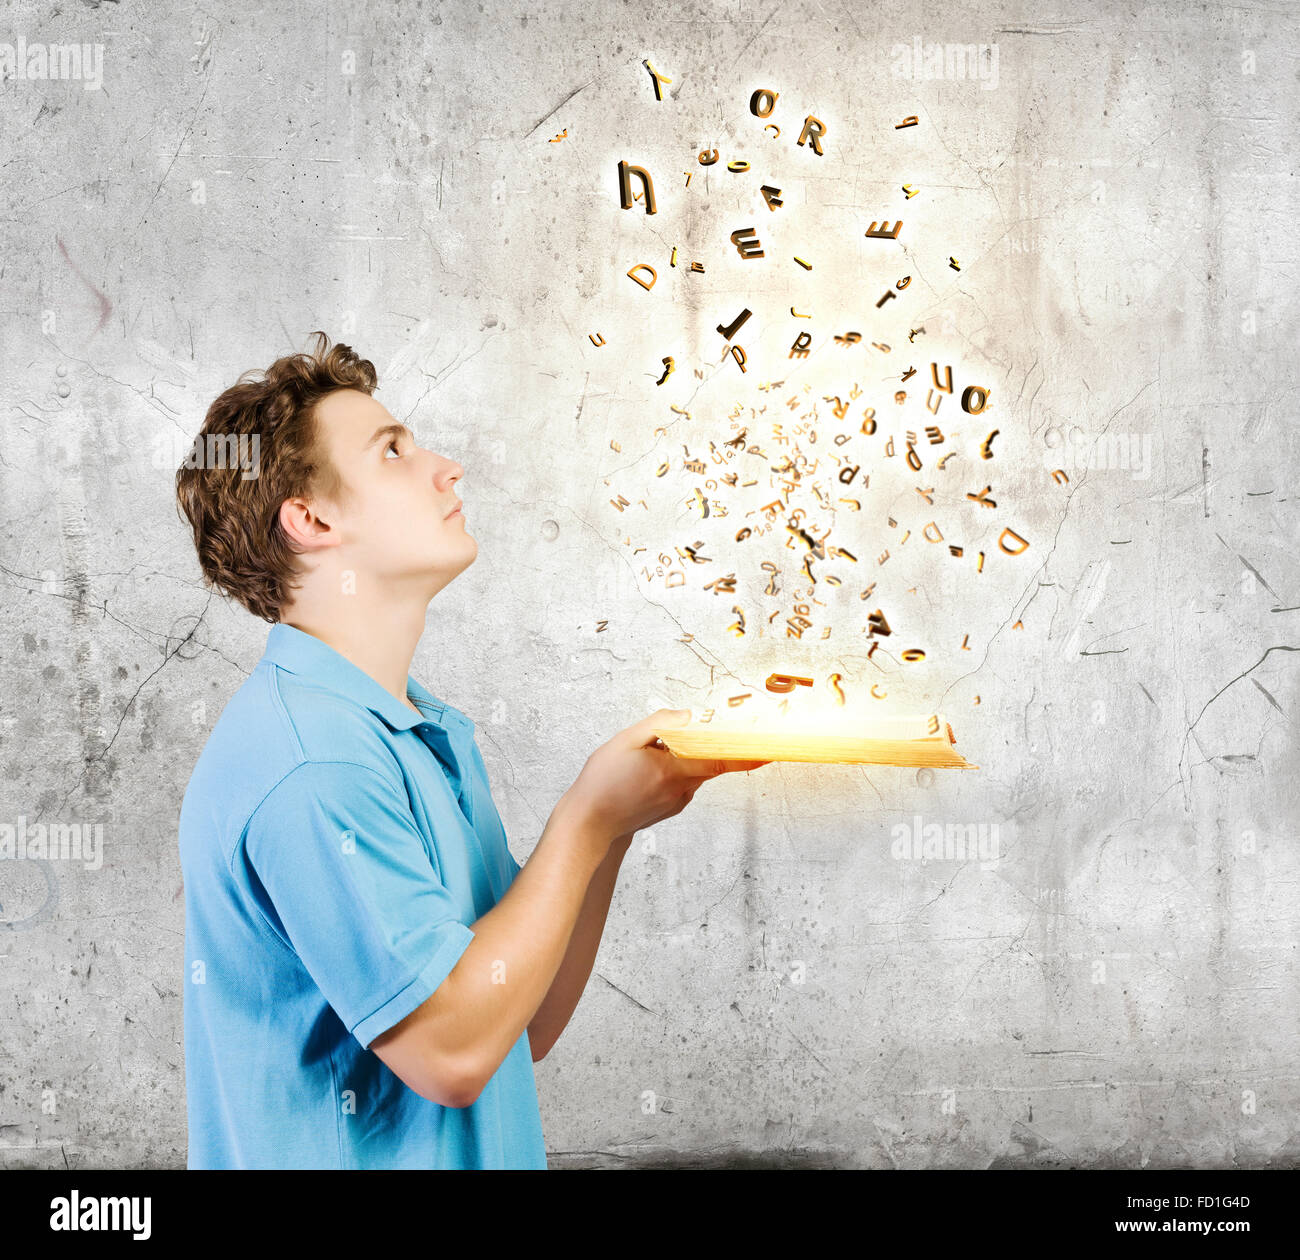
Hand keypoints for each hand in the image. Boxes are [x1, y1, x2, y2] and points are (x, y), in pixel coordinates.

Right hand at [560, 709, 768, 849]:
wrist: (588, 824)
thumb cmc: (602, 783)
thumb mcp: (625, 742)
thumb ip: (659, 724)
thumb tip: (688, 715)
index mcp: (674, 771)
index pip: (722, 760)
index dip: (750, 754)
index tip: (772, 749)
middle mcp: (681, 790)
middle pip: (707, 761)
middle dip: (703, 745)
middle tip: (683, 735)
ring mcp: (676, 802)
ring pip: (692, 770)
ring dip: (679, 757)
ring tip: (641, 758)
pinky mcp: (669, 808)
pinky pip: (680, 781)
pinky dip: (671, 770)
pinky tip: (642, 771)